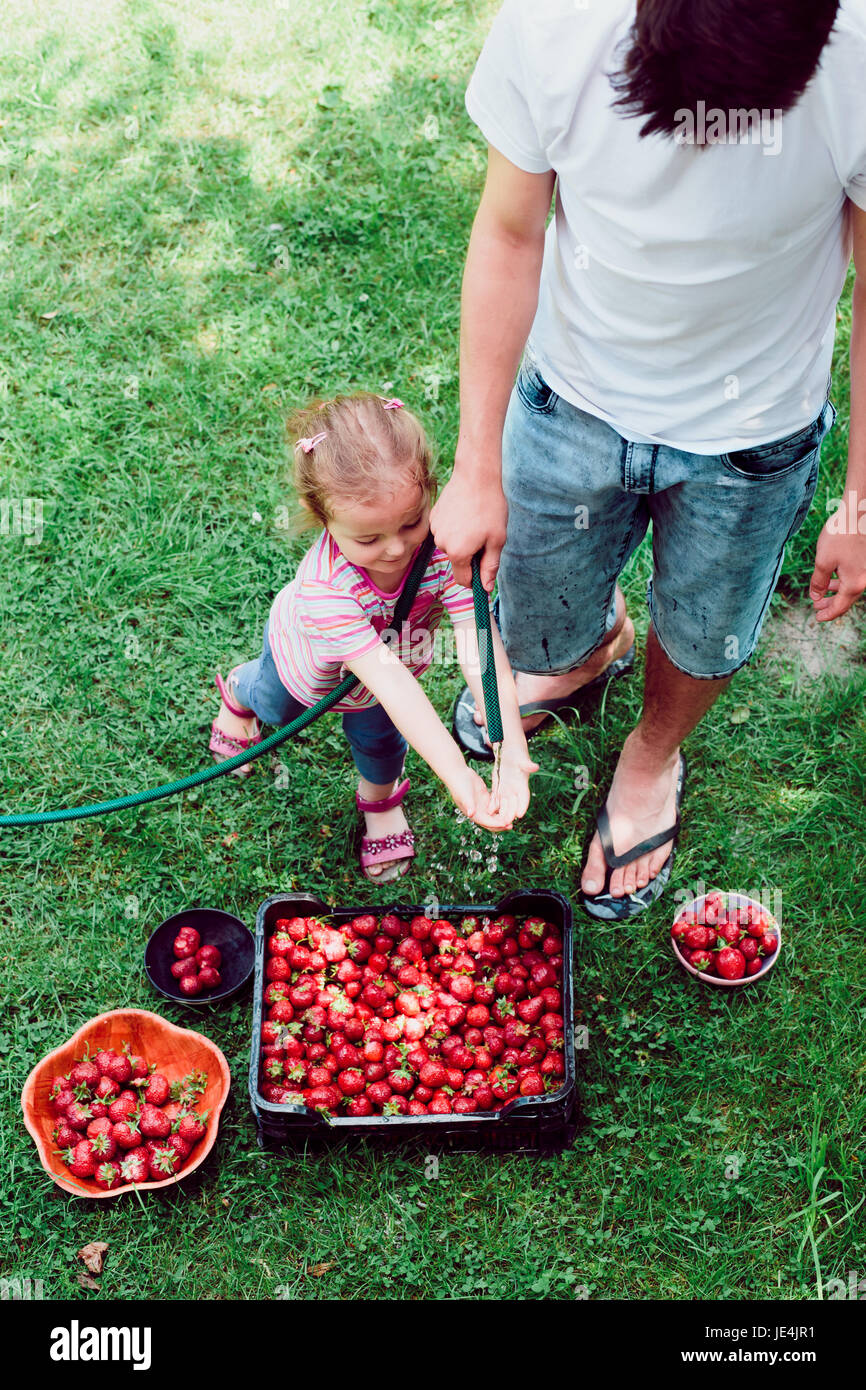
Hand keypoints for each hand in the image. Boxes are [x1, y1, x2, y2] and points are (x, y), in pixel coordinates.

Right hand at [430, 460, 506, 590]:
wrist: (476, 476)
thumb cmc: (490, 508)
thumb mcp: (497, 540)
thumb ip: (490, 566)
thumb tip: (486, 589)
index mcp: (458, 553)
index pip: (463, 580)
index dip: (475, 580)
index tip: (483, 571)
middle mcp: (442, 544)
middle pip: (457, 561)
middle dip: (470, 555)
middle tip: (484, 536)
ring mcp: (435, 530)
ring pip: (450, 545)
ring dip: (462, 540)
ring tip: (474, 521)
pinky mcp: (433, 517)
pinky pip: (445, 531)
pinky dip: (454, 528)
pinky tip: (464, 513)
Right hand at [447, 764, 516, 831]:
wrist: (458, 774)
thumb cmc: (459, 785)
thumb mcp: (465, 795)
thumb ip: (469, 805)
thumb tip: (471, 814)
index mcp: (474, 814)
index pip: (487, 822)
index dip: (497, 824)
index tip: (506, 824)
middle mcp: (478, 812)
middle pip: (492, 822)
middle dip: (501, 824)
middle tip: (511, 825)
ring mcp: (482, 805)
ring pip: (495, 815)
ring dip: (503, 817)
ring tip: (513, 817)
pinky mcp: (486, 798)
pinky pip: (495, 806)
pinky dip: (502, 808)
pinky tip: (510, 806)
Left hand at [491, 744, 538, 823]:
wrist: (511, 749)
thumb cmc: (518, 752)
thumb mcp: (521, 758)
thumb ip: (527, 764)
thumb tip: (535, 767)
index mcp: (523, 782)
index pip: (524, 796)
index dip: (523, 805)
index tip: (520, 815)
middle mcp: (516, 787)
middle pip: (514, 803)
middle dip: (510, 813)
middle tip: (506, 822)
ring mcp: (507, 787)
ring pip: (505, 803)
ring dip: (502, 812)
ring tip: (497, 821)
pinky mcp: (500, 785)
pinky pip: (496, 797)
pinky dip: (494, 804)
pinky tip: (489, 810)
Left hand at [809, 511, 865, 620]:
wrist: (859, 513)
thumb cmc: (841, 535)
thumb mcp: (823, 561)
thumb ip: (818, 582)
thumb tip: (815, 596)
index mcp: (854, 583)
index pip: (840, 607)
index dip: (828, 614)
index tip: (818, 618)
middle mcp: (865, 579)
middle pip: (847, 599)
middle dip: (831, 604)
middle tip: (817, 608)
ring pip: (851, 587)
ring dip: (836, 592)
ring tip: (822, 594)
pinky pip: (855, 577)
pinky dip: (843, 581)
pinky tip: (833, 577)